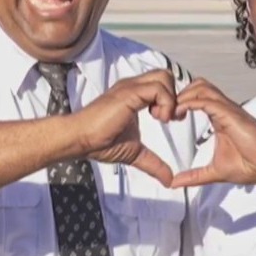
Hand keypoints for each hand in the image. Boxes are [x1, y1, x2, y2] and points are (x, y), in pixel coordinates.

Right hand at [74, 69, 176, 185]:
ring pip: (164, 77)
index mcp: (134, 95)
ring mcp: (130, 87)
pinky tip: (158, 119)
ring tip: (162, 118)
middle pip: (165, 75)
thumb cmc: (100, 143)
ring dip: (170, 99)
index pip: (162, 84)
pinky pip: (158, 89)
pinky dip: (166, 103)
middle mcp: (133, 86)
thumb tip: (169, 180)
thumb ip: (153, 163)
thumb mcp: (135, 153)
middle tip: (169, 118)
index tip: (169, 120)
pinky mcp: (129, 93)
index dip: (172, 100)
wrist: (80, 139)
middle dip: (175, 95)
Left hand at [171, 79, 255, 186]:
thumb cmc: (251, 166)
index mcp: (220, 117)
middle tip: (166, 113)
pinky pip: (207, 100)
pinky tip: (180, 114)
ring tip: (172, 113)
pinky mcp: (231, 114)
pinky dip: (190, 103)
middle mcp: (224, 109)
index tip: (166, 117)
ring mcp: (228, 110)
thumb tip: (174, 183)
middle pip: (197, 86)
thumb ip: (194, 176)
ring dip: (183, 96)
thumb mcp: (215, 172)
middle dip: (179, 94)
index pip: (197, 97)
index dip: (179, 101)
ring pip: (201, 87)